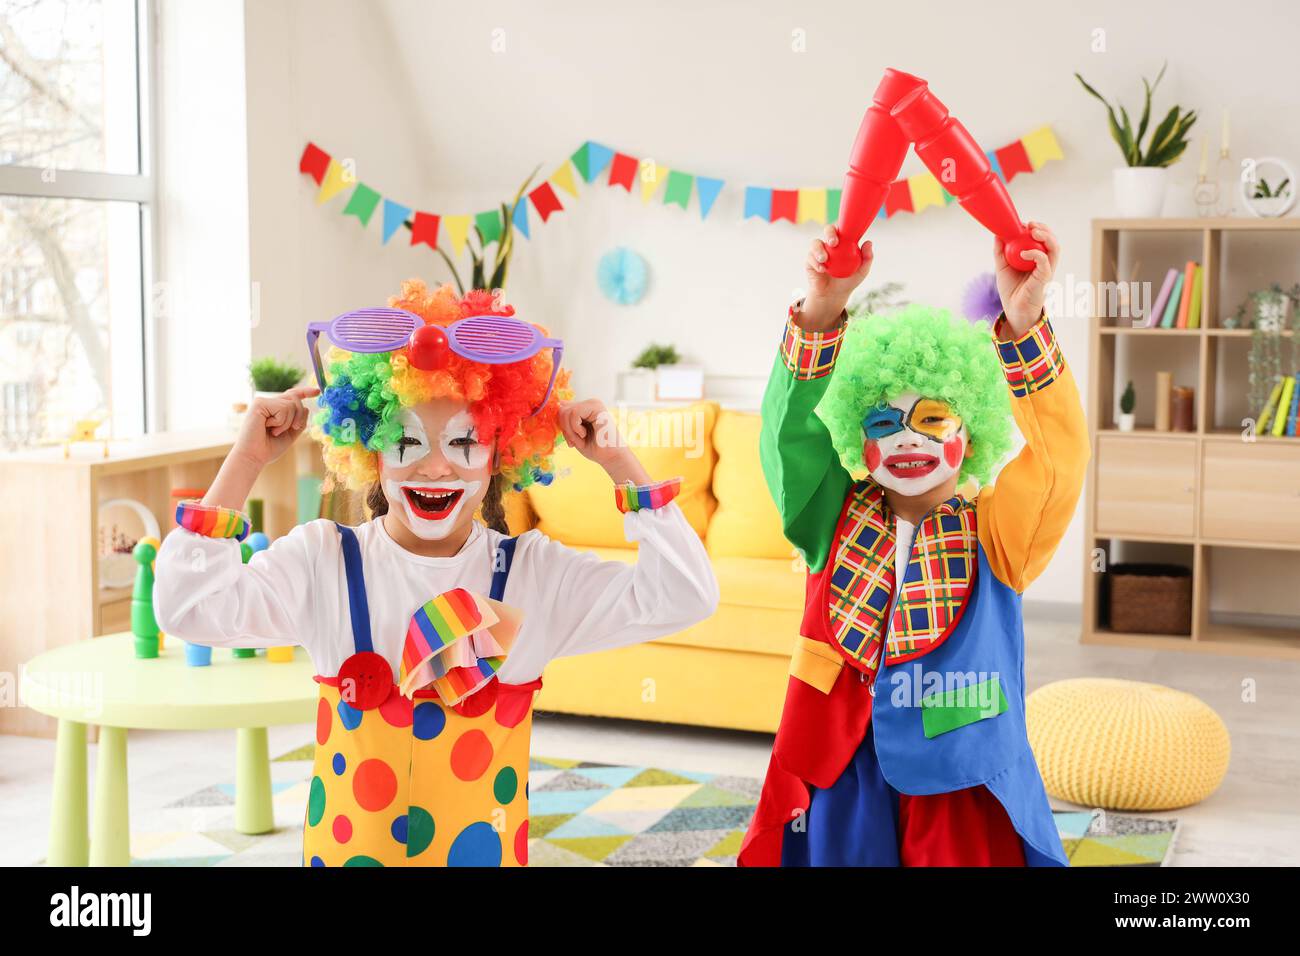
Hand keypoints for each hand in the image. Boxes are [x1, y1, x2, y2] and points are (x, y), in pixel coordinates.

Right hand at [233, 385, 319, 469]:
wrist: (253, 457)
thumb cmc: (268, 448)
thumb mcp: (290, 434)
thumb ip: (299, 422)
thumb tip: (307, 408)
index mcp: (274, 409)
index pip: (291, 395)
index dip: (305, 392)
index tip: (317, 391)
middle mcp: (268, 402)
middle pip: (295, 398)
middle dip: (299, 416)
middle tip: (292, 428)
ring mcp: (263, 401)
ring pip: (291, 404)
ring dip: (287, 422)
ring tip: (273, 431)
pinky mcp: (259, 403)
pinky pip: (283, 408)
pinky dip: (280, 422)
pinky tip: (268, 427)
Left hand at [558, 399, 650, 485]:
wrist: (611, 457)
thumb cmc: (595, 448)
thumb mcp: (574, 433)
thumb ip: (567, 420)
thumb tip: (559, 404)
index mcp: (585, 409)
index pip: (562, 409)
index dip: (563, 427)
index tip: (572, 441)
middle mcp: (590, 403)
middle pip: (562, 410)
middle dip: (566, 429)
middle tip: (577, 440)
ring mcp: (594, 404)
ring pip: (566, 411)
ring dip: (571, 431)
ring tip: (582, 438)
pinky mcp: (597, 407)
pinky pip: (574, 413)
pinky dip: (575, 428)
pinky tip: (585, 434)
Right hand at [799, 226, 873, 330]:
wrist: (834, 296)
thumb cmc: (848, 281)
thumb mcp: (861, 272)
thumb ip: (867, 258)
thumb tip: (868, 242)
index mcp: (843, 243)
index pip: (842, 229)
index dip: (843, 226)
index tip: (845, 232)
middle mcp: (830, 245)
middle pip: (828, 230)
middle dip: (830, 233)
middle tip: (833, 243)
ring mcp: (819, 252)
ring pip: (815, 243)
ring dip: (819, 250)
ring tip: (824, 260)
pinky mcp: (810, 261)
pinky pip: (810, 257)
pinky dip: (816, 263)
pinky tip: (822, 270)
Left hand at [995, 221, 1058, 337]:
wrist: (1013, 310)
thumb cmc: (1010, 290)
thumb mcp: (1002, 267)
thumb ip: (1001, 251)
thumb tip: (997, 234)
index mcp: (1036, 258)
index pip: (1042, 238)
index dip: (1036, 228)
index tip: (1024, 223)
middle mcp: (1044, 262)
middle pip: (1052, 240)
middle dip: (1044, 229)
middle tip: (1031, 224)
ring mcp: (1046, 269)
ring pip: (1054, 248)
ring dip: (1046, 236)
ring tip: (1033, 231)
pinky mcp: (1045, 278)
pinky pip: (1045, 262)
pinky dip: (1035, 254)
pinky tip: (1023, 253)